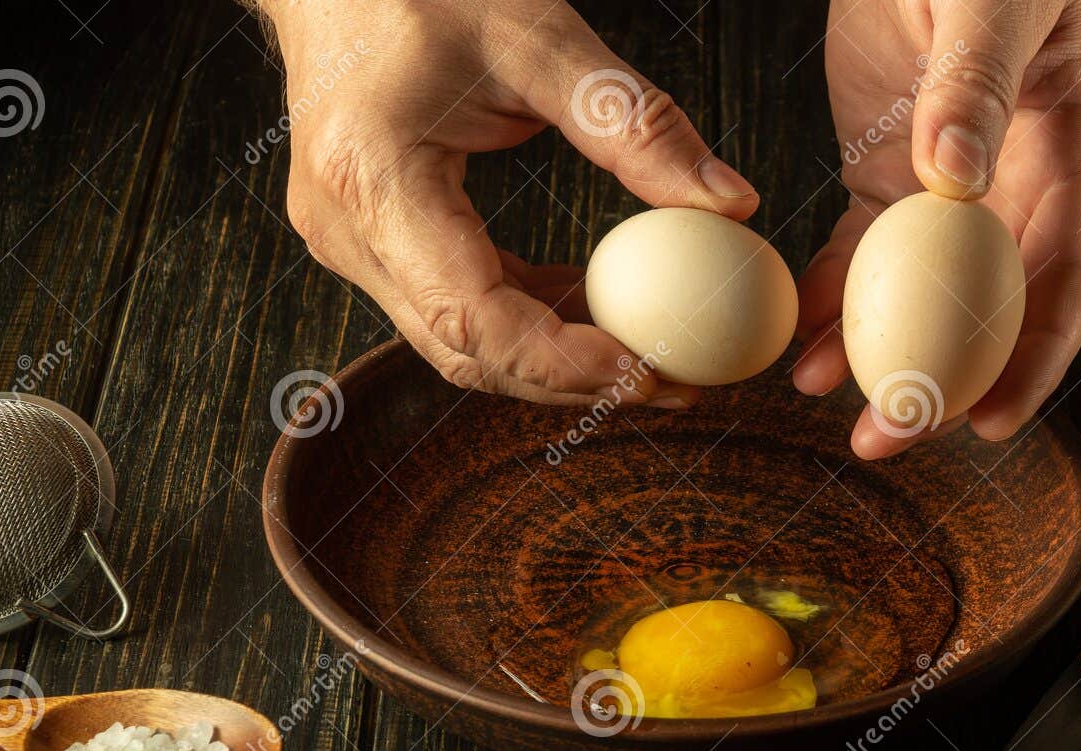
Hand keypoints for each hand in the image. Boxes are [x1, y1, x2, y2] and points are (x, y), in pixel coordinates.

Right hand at [261, 0, 759, 408]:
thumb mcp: (539, 38)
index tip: (651, 371)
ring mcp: (354, 245)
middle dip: (576, 382)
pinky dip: (529, 318)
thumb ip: (635, 124)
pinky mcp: (374, 244)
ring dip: (557, 359)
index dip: (565, 363)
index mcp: (374, 181)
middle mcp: (349, 232)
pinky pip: (458, 308)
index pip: (473, 319)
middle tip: (675, 383)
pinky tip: (596, 306)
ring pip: (463, 345)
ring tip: (650, 353)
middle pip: (469, 353)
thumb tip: (730, 203)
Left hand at [794, 0, 1080, 457]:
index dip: (1038, 355)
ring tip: (823, 399)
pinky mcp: (888, 176)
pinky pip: (860, 253)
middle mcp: (1021, 183)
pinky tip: (796, 337)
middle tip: (889, 434)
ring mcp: (952, 189)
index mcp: (1075, 147)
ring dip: (873, 351)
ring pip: (918, 295)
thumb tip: (954, 184)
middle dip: (943, 383)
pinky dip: (829, 296)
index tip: (993, 421)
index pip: (1070, 271)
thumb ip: (978, 83)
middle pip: (992, 307)